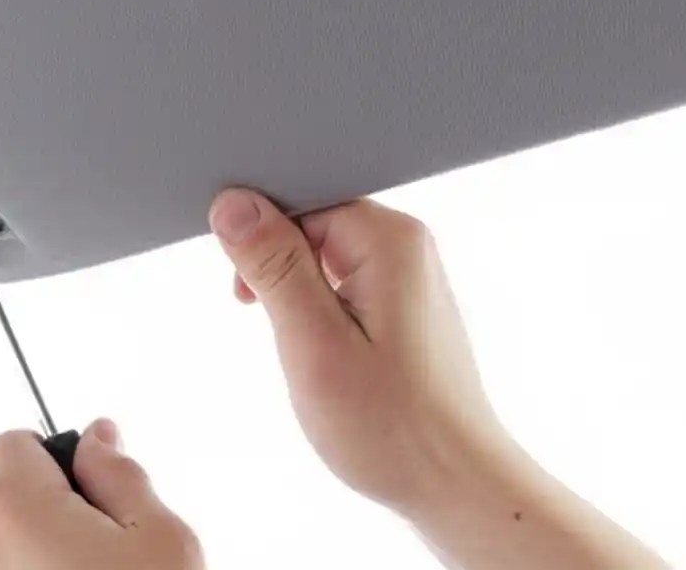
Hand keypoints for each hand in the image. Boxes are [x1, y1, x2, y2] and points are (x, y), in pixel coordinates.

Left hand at [0, 419, 203, 569]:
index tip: (90, 484)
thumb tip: (98, 439)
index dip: (60, 459)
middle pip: (6, 498)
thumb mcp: (160, 540)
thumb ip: (120, 474)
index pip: (14, 442)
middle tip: (105, 551)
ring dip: (35, 556)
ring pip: (0, 548)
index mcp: (9, 510)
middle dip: (51, 511)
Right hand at [210, 189, 500, 510]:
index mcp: (389, 239)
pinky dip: (318, 316)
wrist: (452, 485)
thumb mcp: (312, 342)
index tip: (252, 296)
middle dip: (277, 273)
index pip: (296, 200)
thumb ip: (272, 266)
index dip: (259, 243)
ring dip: (296, 300)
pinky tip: (327, 358)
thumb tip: (233, 205)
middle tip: (283, 332)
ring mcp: (409, 276)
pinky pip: (341, 284)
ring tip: (312, 354)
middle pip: (308, 224)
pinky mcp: (403, 305)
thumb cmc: (390, 425)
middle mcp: (407, 245)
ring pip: (320, 257)